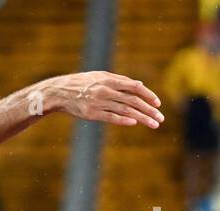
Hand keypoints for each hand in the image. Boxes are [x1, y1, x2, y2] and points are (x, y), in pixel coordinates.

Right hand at [43, 72, 162, 127]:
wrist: (59, 92)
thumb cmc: (81, 83)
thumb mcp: (100, 76)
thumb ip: (119, 80)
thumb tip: (138, 84)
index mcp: (109, 79)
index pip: (135, 86)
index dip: (148, 94)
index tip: (158, 104)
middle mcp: (106, 90)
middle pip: (133, 100)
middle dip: (149, 110)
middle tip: (161, 118)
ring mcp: (99, 102)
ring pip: (125, 110)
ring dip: (142, 118)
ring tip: (153, 124)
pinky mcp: (91, 113)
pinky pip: (110, 117)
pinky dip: (123, 120)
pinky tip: (134, 123)